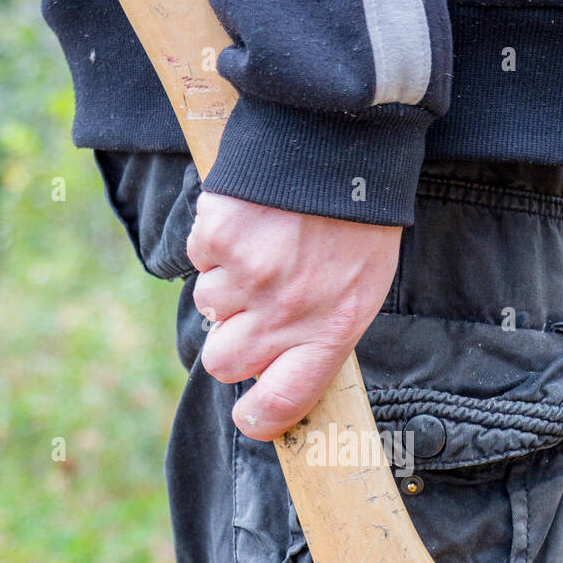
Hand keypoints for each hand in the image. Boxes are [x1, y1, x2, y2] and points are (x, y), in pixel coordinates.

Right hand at [187, 193, 401, 440]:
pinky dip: (217, 242)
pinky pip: (200, 257)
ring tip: (265, 248)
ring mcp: (249, 276)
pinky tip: (251, 220)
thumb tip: (277, 371)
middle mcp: (286, 313)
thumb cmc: (359, 224)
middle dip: (231, 341)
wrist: (343, 143)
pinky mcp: (219, 237)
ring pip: (208, 306)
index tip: (251, 417)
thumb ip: (321, 335)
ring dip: (227, 284)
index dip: (259, 420)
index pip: (283, 404)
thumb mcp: (362, 289)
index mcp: (330, 332)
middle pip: (223, 362)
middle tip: (255, 309)